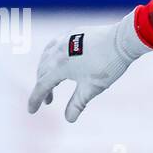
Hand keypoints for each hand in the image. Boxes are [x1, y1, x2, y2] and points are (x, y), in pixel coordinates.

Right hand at [28, 11, 151, 121]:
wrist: (121, 40)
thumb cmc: (107, 65)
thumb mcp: (92, 88)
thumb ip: (77, 104)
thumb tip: (68, 119)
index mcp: (59, 67)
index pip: (42, 86)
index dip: (36, 100)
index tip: (31, 111)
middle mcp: (56, 51)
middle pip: (42, 72)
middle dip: (42, 87)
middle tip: (48, 101)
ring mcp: (63, 40)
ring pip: (46, 57)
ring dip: (45, 72)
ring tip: (52, 83)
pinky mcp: (72, 32)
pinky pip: (54, 46)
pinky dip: (50, 57)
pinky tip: (57, 60)